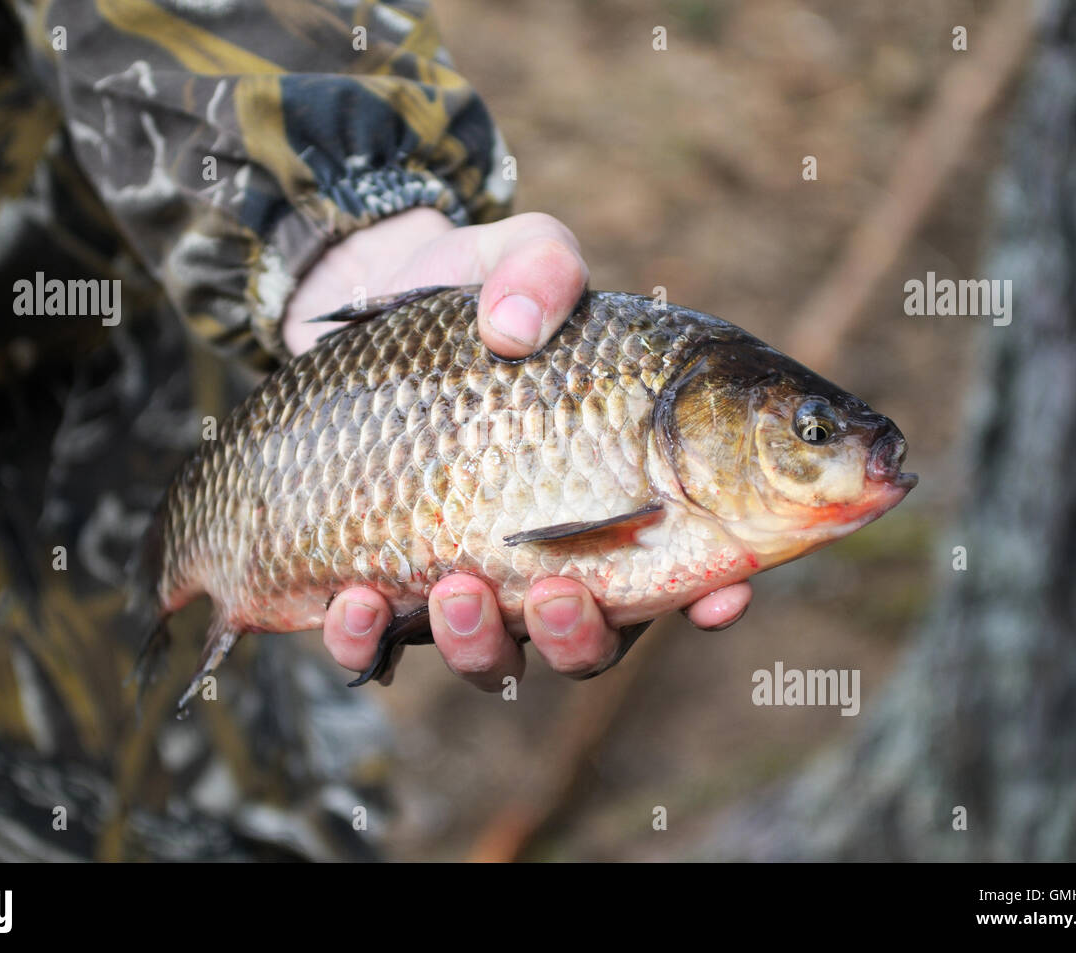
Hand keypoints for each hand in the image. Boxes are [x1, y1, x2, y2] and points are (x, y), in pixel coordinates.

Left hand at [285, 208, 752, 688]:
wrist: (367, 309)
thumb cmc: (473, 292)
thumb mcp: (515, 256)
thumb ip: (539, 266)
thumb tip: (514, 326)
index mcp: (620, 487)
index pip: (694, 558)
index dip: (719, 591)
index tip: (722, 591)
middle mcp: (557, 553)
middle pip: (593, 637)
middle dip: (579, 635)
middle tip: (557, 593)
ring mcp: (471, 577)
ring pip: (496, 658)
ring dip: (479, 645)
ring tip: (455, 592)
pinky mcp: (383, 582)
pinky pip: (376, 646)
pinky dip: (363, 639)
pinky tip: (353, 601)